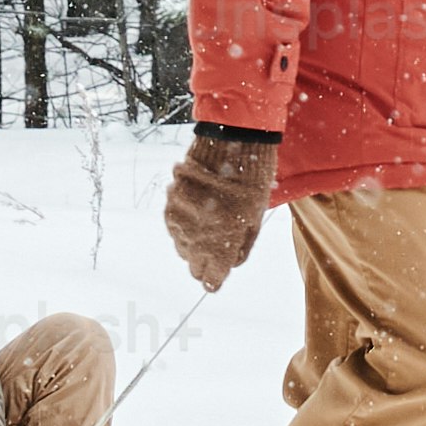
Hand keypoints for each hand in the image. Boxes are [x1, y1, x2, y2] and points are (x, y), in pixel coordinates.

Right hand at [164, 128, 280, 289]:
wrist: (230, 144)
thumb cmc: (251, 183)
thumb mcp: (255, 220)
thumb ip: (241, 248)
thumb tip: (230, 265)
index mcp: (220, 245)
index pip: (211, 280)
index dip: (216, 280)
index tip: (219, 276)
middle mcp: (195, 238)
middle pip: (194, 267)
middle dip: (205, 263)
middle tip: (218, 248)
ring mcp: (179, 221)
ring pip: (182, 249)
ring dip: (194, 244)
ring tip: (210, 224)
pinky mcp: (170, 205)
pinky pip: (174, 228)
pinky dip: (185, 226)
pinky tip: (198, 212)